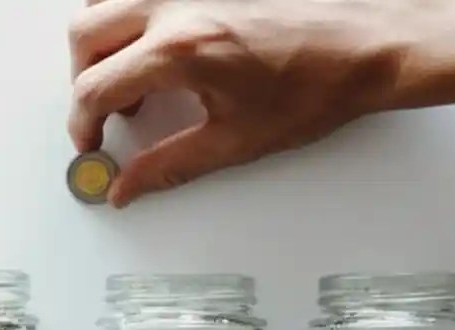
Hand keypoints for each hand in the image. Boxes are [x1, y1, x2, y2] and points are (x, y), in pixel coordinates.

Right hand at [68, 0, 411, 206]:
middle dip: (84, 80)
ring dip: (100, 37)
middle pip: (86, 35)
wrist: (371, 43)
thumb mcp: (235, 140)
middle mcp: (177, 3)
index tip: (90, 142)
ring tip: (128, 70)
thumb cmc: (320, 83)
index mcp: (180, 49)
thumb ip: (168, 165)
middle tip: (108, 111)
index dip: (82, 124)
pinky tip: (152, 37)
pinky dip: (130, 9)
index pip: (94, 87)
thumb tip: (126, 185)